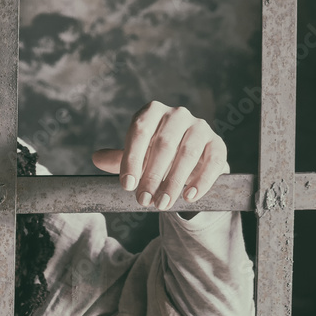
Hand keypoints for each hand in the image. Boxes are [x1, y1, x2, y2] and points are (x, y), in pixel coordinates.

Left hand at [91, 101, 229, 212]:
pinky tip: (189, 196)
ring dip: (174, 182)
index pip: (139, 132)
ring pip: (188, 154)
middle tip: (144, 201)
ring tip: (163, 204)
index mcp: (151, 112)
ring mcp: (200, 126)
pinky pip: (212, 161)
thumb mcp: (135, 155)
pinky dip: (201, 181)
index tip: (126, 185)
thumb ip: (117, 158)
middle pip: (164, 144)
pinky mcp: (218, 143)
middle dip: (152, 176)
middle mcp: (177, 114)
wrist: (188, 160)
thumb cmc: (154, 155)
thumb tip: (96, 158)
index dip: (132, 159)